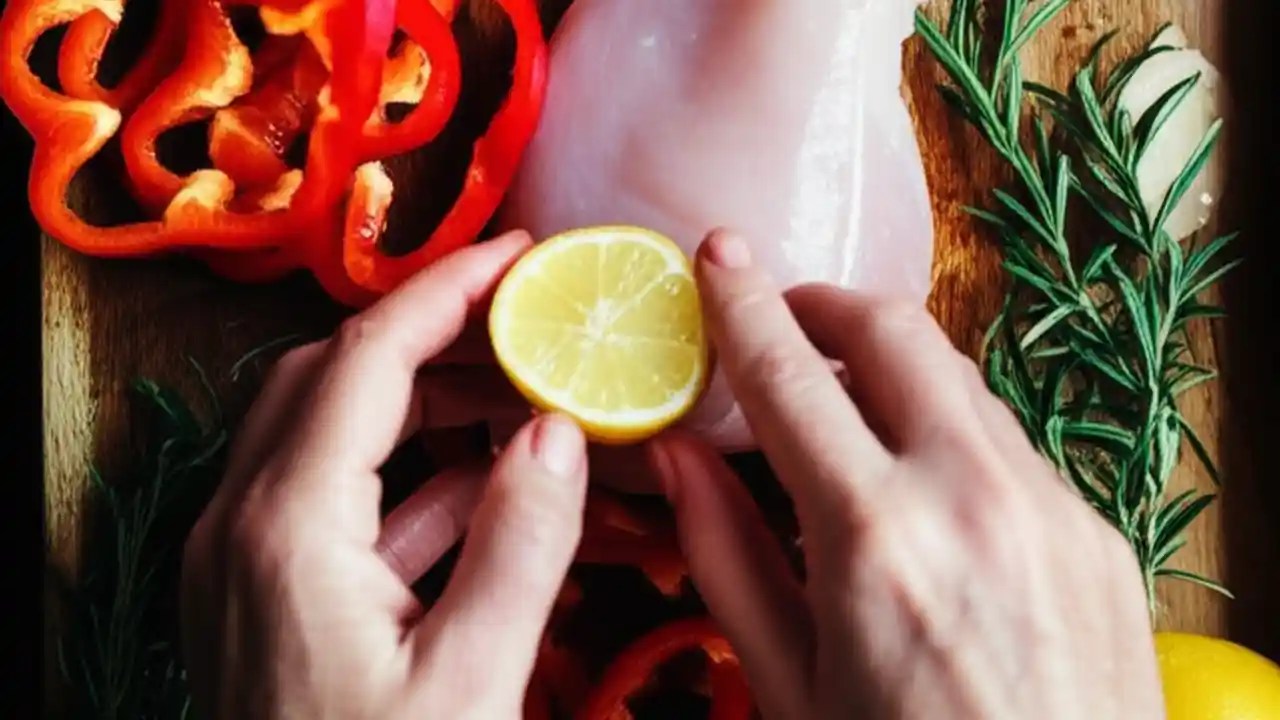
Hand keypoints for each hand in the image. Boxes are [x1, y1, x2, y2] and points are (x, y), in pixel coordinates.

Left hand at [180, 231, 589, 718]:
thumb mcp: (469, 685)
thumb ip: (518, 548)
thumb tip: (559, 432)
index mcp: (287, 530)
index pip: (367, 359)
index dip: (447, 292)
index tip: (520, 257)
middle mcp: (242, 527)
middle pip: (331, 376)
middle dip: (434, 338)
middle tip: (527, 327)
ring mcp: (242, 563)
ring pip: (326, 433)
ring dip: (421, 407)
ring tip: (521, 403)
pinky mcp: (260, 598)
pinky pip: (331, 503)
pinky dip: (406, 480)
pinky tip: (484, 491)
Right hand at [648, 229, 1164, 718]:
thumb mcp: (787, 683)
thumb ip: (726, 553)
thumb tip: (679, 453)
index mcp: (874, 538)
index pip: (790, 376)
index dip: (743, 304)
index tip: (718, 255)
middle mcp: (973, 496)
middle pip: (895, 333)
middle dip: (827, 304)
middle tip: (782, 319)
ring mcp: (1050, 506)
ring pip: (958, 380)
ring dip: (892, 371)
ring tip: (844, 409)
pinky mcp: (1096, 528)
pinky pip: (1008, 442)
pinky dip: (949, 432)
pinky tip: (921, 487)